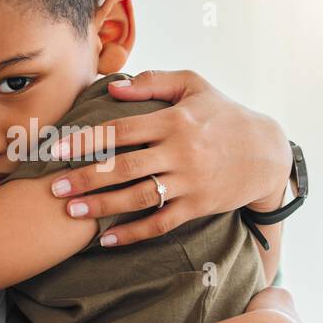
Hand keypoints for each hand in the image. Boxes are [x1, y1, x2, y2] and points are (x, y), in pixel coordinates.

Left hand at [48, 69, 292, 245]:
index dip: (87, 140)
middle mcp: (181, 152)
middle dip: (86, 179)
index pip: (122, 131)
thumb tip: (114, 86)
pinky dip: (134, 234)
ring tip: (72, 212)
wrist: (267, 152)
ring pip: (139, 198)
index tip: (58, 149)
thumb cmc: (224, 114)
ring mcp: (190, 182)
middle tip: (54, 188)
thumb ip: (153, 82)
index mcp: (174, 121)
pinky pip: (161, 223)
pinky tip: (108, 239)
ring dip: (103, 208)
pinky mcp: (198, 206)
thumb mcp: (194, 85)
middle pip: (124, 168)